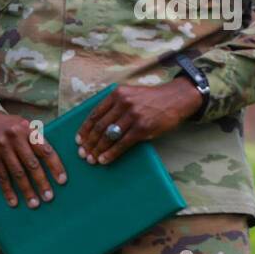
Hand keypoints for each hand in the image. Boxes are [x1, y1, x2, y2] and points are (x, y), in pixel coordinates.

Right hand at [0, 111, 66, 208]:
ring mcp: (2, 146)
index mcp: (28, 129)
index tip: (62, 180)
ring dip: (26, 190)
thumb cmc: (10, 127)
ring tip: (34, 203)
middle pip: (32, 163)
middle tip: (49, 197)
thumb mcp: (24, 126)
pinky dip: (8, 190)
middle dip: (41, 182)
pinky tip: (13, 201)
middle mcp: (16, 137)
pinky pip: (1, 176)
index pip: (45, 150)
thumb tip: (54, 163)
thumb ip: (36, 140)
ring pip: (17, 172)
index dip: (55, 166)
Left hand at [75, 78, 203, 166]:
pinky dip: (111, 153)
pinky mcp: (142, 128)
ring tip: (92, 159)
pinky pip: (122, 144)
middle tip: (83, 153)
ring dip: (98, 150)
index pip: (94, 114)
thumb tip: (98, 125)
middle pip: (99, 126)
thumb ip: (115, 105)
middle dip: (89, 142)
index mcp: (117, 93)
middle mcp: (123, 103)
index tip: (78, 140)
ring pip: (109, 136)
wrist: (176, 98)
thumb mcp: (130, 94)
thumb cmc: (152, 99)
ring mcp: (133, 116)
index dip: (84, 129)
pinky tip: (104, 160)